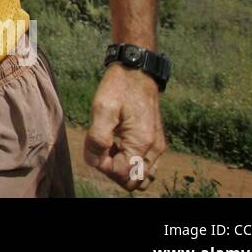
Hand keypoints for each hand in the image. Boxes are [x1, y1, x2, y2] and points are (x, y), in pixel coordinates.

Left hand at [83, 62, 167, 191]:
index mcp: (142, 143)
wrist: (136, 70)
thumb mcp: (102, 109)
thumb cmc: (119, 87)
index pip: (122, 175)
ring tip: (109, 146)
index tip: (94, 146)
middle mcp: (155, 149)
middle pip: (133, 182)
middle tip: (100, 149)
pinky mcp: (156, 141)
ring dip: (122, 168)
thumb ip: (97, 138)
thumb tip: (94, 162)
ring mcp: (158, 146)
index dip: (103, 166)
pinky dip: (130, 162)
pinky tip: (117, 143)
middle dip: (113, 171)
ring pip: (140, 176)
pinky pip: (145, 165)